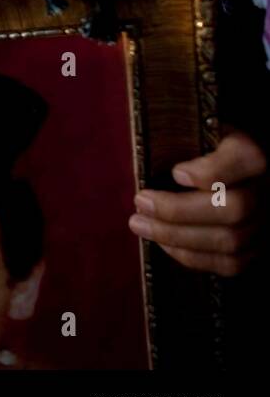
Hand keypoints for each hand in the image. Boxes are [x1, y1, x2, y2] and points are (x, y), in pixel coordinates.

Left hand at [130, 131, 264, 275]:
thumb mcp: (195, 133)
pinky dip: (190, 256)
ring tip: (139, 224)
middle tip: (140, 202)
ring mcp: (263, 223)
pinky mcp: (255, 250)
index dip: (211, 172)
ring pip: (229, 241)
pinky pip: (228, 263)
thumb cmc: (199, 152)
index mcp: (251, 155)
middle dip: (180, 210)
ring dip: (176, 236)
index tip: (176, 173)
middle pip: (234, 208)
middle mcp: (266, 191)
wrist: (223, 177)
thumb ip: (182, 139)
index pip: (244, 160)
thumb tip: (152, 161)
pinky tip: (162, 241)